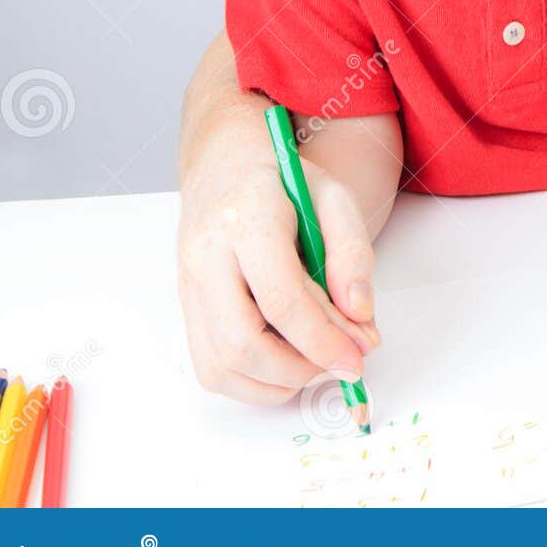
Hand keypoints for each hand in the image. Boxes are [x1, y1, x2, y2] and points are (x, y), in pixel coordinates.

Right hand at [177, 148, 380, 404]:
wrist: (224, 164)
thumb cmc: (282, 180)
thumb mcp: (335, 198)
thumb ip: (353, 254)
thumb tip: (360, 317)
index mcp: (245, 220)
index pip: (280, 298)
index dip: (322, 340)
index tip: (357, 359)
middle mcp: (205, 256)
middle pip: (242, 343)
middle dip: (300, 369)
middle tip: (341, 362)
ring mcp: (188, 285)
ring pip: (220, 365)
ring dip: (277, 382)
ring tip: (317, 361)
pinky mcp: (186, 306)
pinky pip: (210, 366)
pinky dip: (253, 380)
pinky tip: (287, 362)